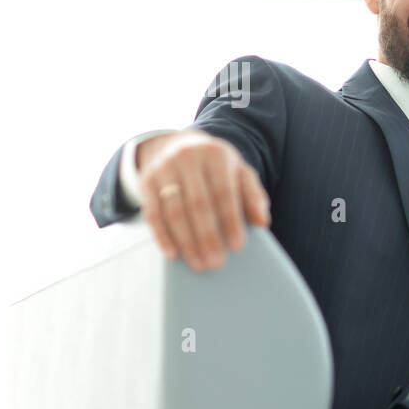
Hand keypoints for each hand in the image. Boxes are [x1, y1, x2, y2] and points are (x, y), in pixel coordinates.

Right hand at [135, 129, 269, 271]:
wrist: (178, 144)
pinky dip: (162, 236)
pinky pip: (152, 213)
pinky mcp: (146, 181)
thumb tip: (262, 222)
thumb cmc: (217, 167)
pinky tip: (172, 254)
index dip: (230, 221)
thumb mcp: (240, 172)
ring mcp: (163, 168)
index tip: (237, 246)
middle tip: (216, 263)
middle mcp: (187, 158)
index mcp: (215, 155)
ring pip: (173, 211)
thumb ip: (253, 196)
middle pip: (197, 204)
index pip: (224, 192)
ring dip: (186, 241)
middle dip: (207, 236)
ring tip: (198, 263)